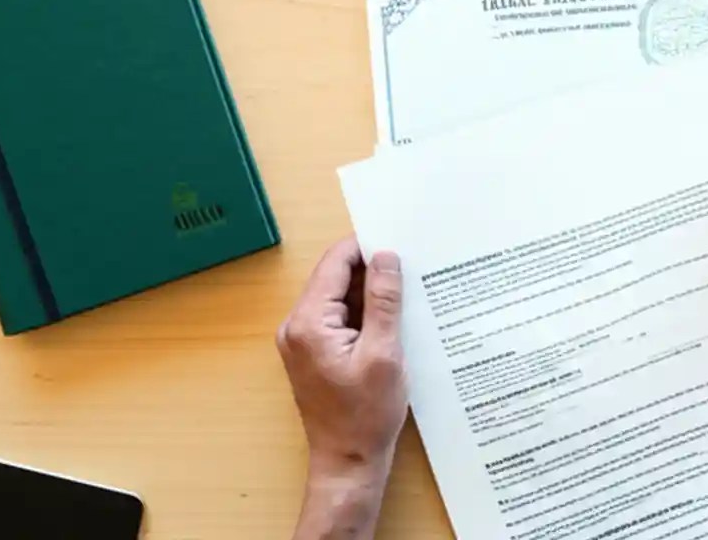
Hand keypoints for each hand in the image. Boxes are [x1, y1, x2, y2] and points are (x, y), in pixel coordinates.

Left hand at [277, 237, 406, 539]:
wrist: (347, 462)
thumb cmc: (365, 417)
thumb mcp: (384, 354)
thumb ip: (384, 301)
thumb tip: (387, 256)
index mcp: (308, 323)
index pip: (335, 262)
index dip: (367, 248)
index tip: (400, 245)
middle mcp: (296, 326)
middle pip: (335, 278)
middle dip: (372, 271)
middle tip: (411, 271)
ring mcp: (302, 340)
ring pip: (339, 297)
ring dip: (370, 294)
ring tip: (406, 298)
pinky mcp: (313, 352)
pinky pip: (338, 318)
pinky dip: (364, 314)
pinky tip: (391, 322)